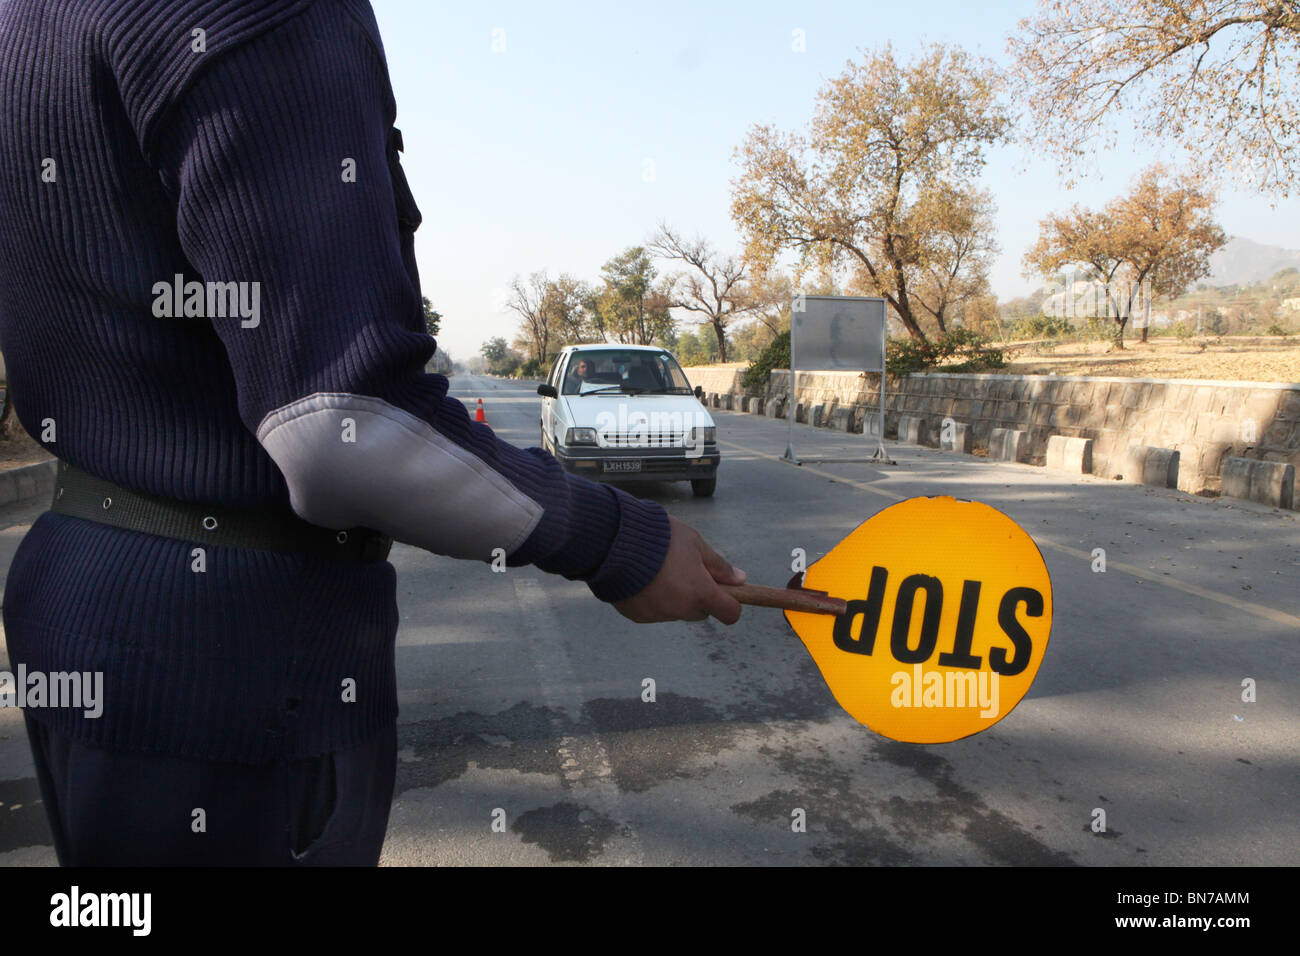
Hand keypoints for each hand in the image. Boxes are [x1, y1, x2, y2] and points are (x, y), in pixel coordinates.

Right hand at [612, 515, 745, 623]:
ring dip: (673, 596)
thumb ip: (718, 565)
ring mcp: (657, 615)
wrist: (614, 542)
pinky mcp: (637, 616)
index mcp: (701, 593)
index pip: (730, 613)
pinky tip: (642, 578)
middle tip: (685, 570)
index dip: (731, 603)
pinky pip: (653, 611)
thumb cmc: (659, 538)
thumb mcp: (695, 543)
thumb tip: (740, 579)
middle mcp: (681, 610)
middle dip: (698, 595)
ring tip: (657, 569)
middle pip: (700, 611)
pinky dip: (652, 599)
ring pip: (675, 610)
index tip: (724, 591)